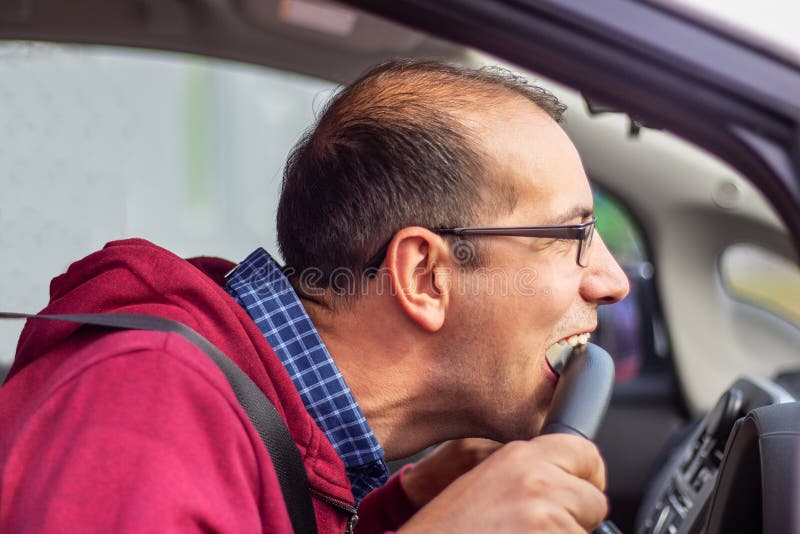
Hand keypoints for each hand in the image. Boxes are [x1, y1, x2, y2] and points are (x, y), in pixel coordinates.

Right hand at [398, 434, 607, 532]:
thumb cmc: (444, 529)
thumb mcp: (483, 483)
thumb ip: (528, 474)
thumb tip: (573, 482)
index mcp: (519, 457)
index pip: (586, 454)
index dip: (587, 478)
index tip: (581, 492)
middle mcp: (537, 482)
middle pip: (594, 501)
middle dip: (575, 519)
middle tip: (536, 528)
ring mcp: (546, 520)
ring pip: (584, 533)